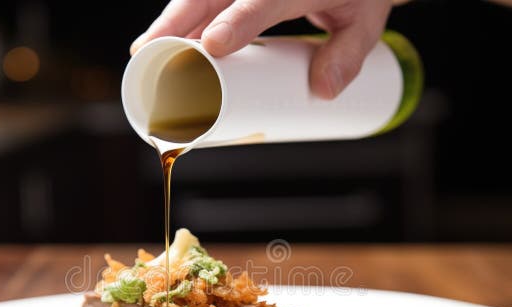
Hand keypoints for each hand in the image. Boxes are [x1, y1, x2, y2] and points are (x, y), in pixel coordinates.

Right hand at [130, 0, 393, 98]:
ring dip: (170, 23)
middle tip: (150, 54)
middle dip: (178, 23)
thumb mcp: (365, 22)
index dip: (239, 21)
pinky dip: (180, 20)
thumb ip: (347, 55)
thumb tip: (323, 92)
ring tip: (146, 54)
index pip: (263, 0)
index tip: (215, 45)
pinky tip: (160, 41)